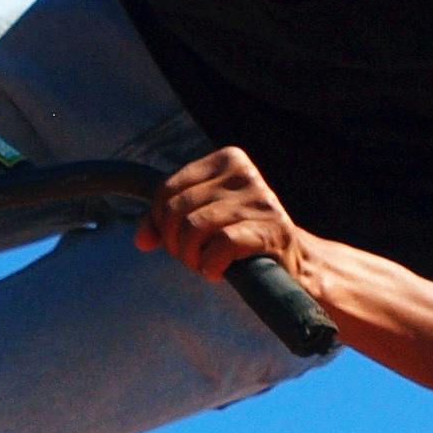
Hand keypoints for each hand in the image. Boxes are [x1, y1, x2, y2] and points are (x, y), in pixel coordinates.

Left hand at [140, 147, 307, 282]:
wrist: (292, 263)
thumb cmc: (240, 237)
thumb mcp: (202, 219)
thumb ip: (166, 221)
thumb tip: (141, 239)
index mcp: (227, 160)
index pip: (167, 188)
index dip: (159, 221)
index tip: (173, 240)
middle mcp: (245, 174)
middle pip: (177, 209)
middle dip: (174, 242)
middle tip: (190, 257)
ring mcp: (260, 200)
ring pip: (194, 227)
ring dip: (191, 257)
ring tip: (202, 264)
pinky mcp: (271, 229)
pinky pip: (220, 245)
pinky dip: (210, 265)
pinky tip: (216, 271)